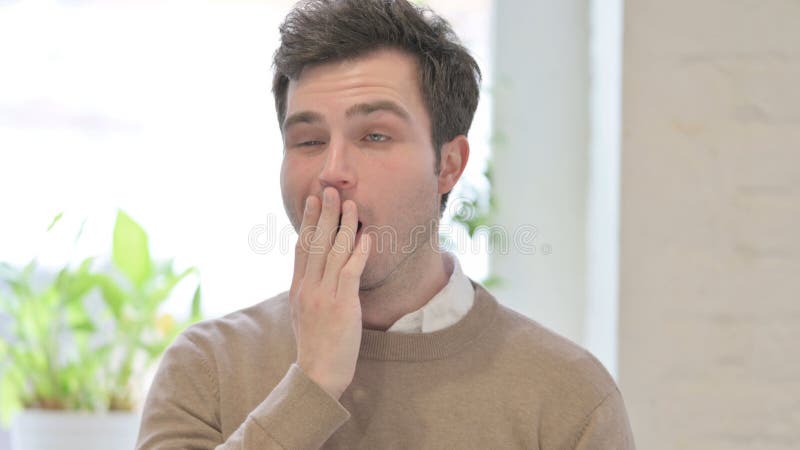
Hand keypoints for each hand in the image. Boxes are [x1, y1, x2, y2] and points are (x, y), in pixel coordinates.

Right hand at [289, 187, 370, 399]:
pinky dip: (358, 252)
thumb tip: (313, 269)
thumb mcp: (303, 312)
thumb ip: (307, 288)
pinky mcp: (342, 305)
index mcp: (297, 288)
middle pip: (316, 243)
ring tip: (351, 205)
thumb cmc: (316, 345)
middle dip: (324, 215)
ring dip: (344, 226)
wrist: (318, 373)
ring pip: (334, 253)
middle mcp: (308, 288)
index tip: (313, 201)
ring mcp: (324, 295)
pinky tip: (365, 237)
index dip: (308, 222)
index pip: (302, 247)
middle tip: (330, 191)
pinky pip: (350, 272)